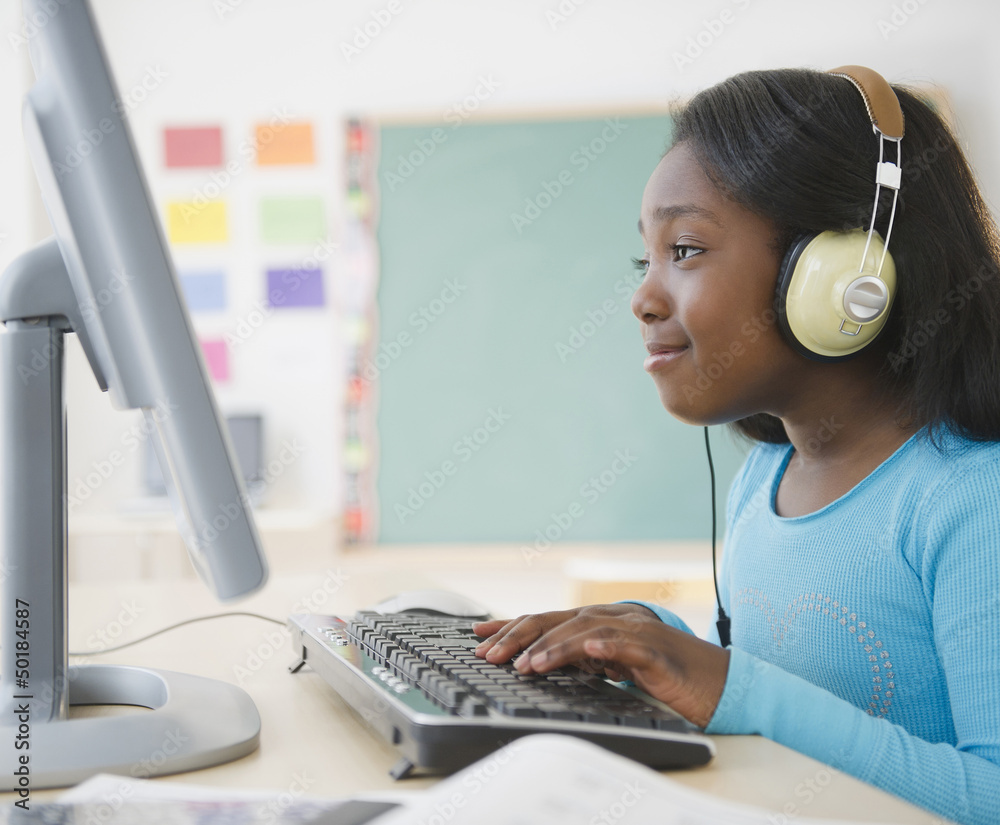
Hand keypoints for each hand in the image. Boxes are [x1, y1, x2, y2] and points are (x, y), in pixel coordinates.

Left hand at [473, 604, 729, 727]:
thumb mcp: (613, 667)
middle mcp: (613, 619)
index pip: (547, 619)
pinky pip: (627, 646)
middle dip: (519, 635)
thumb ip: (582, 658)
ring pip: (585, 631)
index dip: (511, 625)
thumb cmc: (664, 676)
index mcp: (600, 622)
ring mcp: (635, 631)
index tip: (479, 635)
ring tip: (527, 664)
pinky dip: (606, 646)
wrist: (716, 683)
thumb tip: (539, 661)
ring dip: (553, 647)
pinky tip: (588, 651)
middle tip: (489, 652)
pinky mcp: (656, 651)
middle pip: (558, 620)